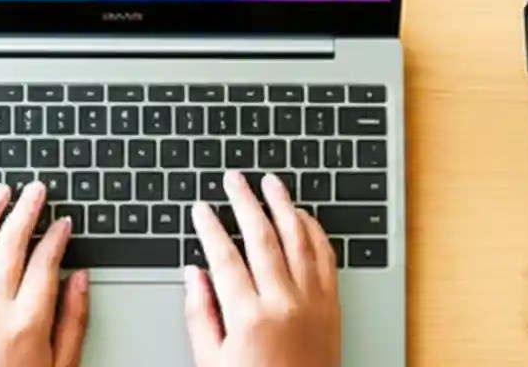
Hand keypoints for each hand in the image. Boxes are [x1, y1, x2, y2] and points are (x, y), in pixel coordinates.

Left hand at [0, 181, 89, 366]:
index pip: (46, 261)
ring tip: (1, 192)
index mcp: (28, 322)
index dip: (57, 236)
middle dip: (27, 209)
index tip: (63, 222)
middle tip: (36, 190)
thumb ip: (74, 320)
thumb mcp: (61, 366)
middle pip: (11, 243)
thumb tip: (81, 278)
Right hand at [184, 171, 341, 366]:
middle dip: (245, 202)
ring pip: (298, 239)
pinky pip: (325, 257)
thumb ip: (199, 314)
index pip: (224, 257)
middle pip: (262, 237)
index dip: (210, 227)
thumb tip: (194, 273)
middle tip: (234, 179)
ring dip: (283, 205)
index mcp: (249, 317)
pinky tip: (303, 216)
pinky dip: (314, 231)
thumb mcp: (212, 361)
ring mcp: (313, 302)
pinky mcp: (333, 306)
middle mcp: (284, 303)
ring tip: (271, 183)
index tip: (201, 208)